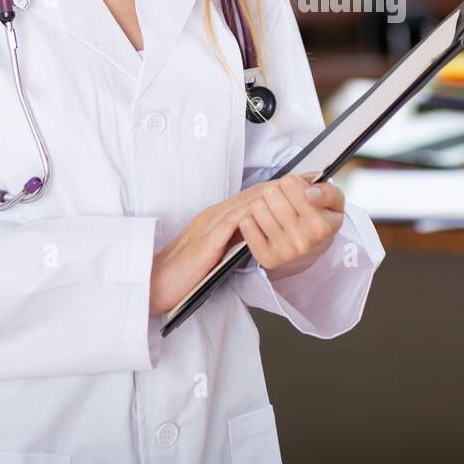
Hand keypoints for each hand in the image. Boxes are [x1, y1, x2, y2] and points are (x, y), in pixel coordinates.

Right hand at [148, 173, 344, 314]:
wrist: (156, 282)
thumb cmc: (183, 274)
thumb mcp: (213, 254)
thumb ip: (231, 243)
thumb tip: (254, 240)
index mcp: (217, 219)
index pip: (252, 198)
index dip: (276, 191)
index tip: (299, 186)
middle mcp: (215, 216)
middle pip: (254, 194)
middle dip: (282, 187)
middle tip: (307, 181)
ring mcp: (211, 224)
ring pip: (248, 202)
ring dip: (275, 196)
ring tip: (297, 191)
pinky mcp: (209, 238)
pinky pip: (236, 219)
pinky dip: (257, 212)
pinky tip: (274, 210)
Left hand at [235, 172, 344, 281]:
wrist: (312, 250)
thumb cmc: (319, 220)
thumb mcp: (334, 202)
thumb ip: (328, 192)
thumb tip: (310, 193)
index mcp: (321, 225)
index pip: (290, 182)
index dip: (292, 183)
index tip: (298, 192)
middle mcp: (304, 241)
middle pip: (271, 192)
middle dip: (276, 192)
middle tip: (284, 202)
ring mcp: (284, 251)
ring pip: (257, 207)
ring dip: (263, 205)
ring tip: (274, 213)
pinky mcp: (267, 258)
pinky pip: (246, 225)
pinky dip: (251, 220)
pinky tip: (263, 224)